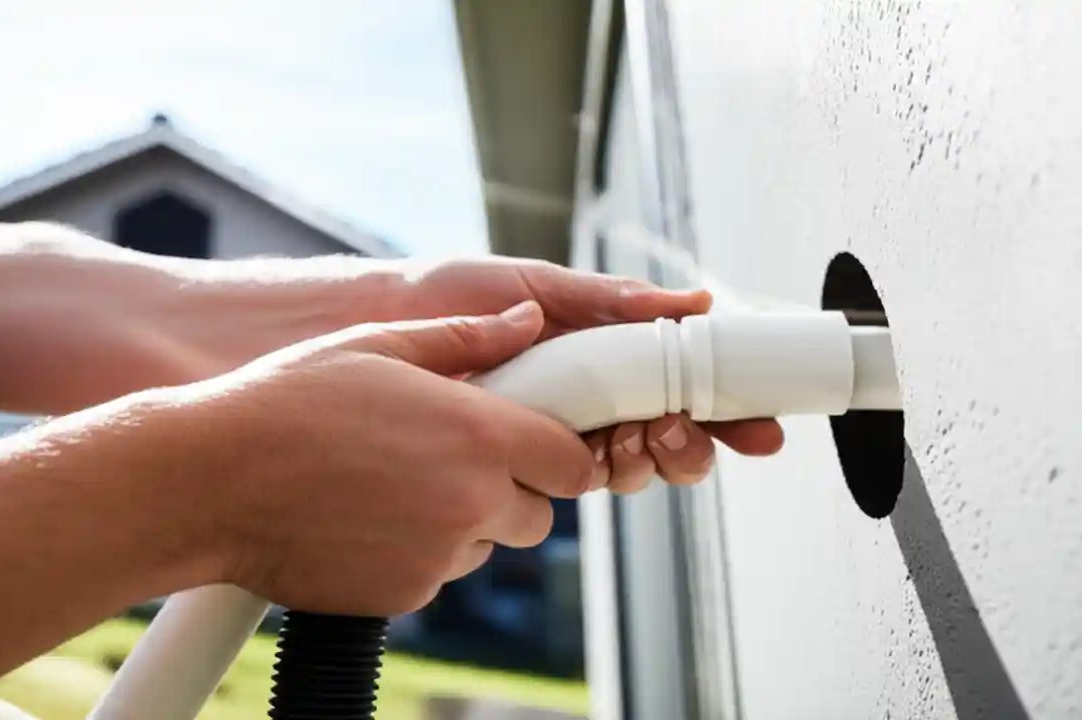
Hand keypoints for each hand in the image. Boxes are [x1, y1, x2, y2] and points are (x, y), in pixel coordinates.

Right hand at [132, 301, 594, 615]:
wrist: (209, 482)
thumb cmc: (286, 401)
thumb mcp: (378, 344)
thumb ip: (467, 336)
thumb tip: (529, 319)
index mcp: (478, 434)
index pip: (572, 462)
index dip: (557, 450)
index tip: (528, 440)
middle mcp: (470, 502)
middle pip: (539, 513)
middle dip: (511, 489)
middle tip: (449, 458)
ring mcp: (437, 556)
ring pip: (486, 544)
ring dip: (462, 521)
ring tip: (392, 481)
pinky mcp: (404, 594)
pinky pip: (436, 573)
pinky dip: (416, 552)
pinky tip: (364, 515)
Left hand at [396, 258, 784, 490]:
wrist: (380, 322)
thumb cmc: (451, 294)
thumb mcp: (539, 284)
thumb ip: (612, 300)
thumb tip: (693, 298)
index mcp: (602, 353)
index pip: (680, 387)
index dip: (726, 409)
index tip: (761, 424)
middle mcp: (587, 397)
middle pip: (667, 438)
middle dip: (692, 444)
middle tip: (685, 430)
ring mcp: (558, 430)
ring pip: (632, 464)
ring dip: (652, 457)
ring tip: (642, 433)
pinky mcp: (522, 456)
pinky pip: (579, 477)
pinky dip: (605, 469)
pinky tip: (602, 452)